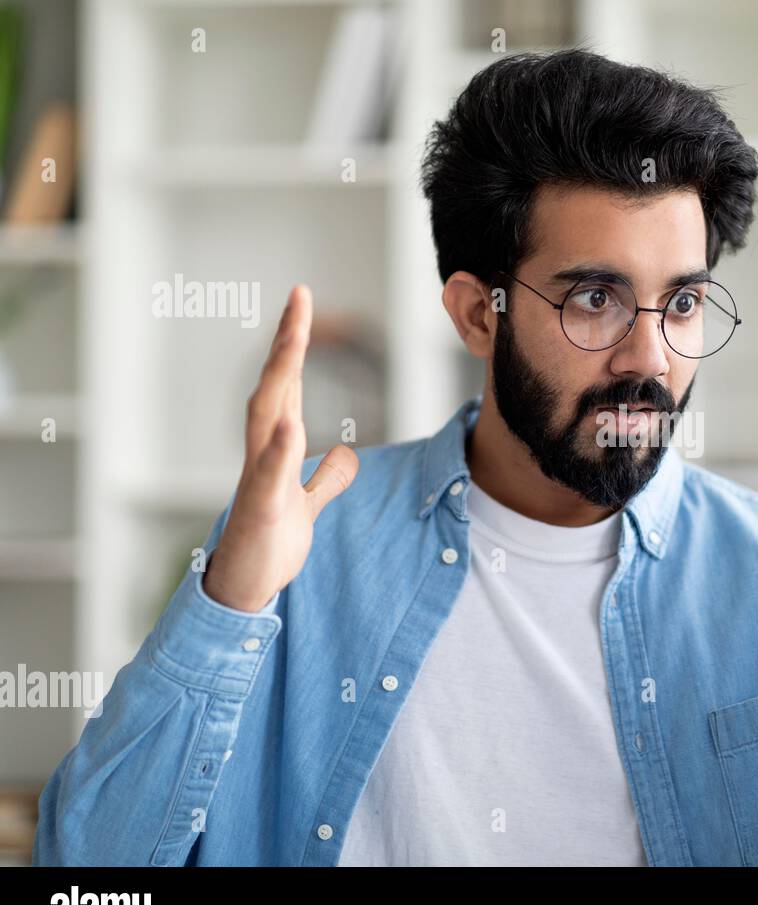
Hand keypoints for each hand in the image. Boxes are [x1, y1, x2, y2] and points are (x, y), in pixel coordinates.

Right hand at [202, 285, 359, 611]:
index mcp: (276, 448)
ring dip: (281, 376)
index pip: (288, 385)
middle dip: (287, 341)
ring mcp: (259, 478)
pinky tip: (292, 423)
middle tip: (299, 296)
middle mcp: (263, 453)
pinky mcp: (262, 508)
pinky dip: (281, 449)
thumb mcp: (308, 505)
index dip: (294, 346)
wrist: (244, 589)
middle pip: (275, 386)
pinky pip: (271, 474)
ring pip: (268, 417)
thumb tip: (347, 455)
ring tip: (294, 336)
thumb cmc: (268, 543)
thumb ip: (326, 478)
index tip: (302, 304)